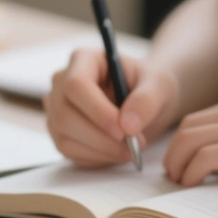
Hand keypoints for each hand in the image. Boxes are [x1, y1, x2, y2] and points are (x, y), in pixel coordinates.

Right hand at [43, 48, 179, 166]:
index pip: (75, 85)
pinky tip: (117, 152)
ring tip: (130, 149)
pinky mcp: (59, 132)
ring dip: (101, 150)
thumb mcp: (160, 86)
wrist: (144, 103)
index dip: (97, 111)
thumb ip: (147, 100)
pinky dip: (96, 158)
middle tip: (134, 145)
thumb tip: (128, 125)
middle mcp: (62, 81)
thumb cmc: (149, 87)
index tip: (124, 130)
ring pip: (64, 137)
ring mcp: (57, 108)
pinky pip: (69, 152)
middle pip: (65, 115)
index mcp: (84, 59)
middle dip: (101, 137)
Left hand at [163, 88, 217, 190]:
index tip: (180, 165)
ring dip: (177, 164)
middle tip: (172, 177)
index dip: (183, 143)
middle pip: (189, 126)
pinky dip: (191, 172)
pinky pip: (205, 157)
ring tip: (179, 185)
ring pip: (190, 140)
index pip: (201, 118)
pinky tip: (192, 185)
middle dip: (173, 153)